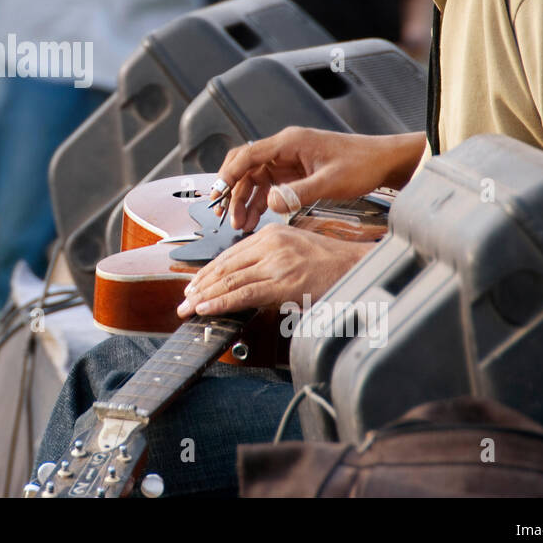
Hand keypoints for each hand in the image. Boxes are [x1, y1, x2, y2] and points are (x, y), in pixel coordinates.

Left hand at [176, 224, 374, 317]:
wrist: (358, 268)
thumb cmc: (330, 263)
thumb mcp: (293, 249)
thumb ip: (268, 258)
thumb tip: (244, 278)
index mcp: (270, 234)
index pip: (229, 254)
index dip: (207, 271)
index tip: (194, 285)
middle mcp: (270, 244)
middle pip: (225, 266)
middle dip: (200, 285)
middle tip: (184, 300)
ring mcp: (276, 263)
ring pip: (230, 280)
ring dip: (204, 296)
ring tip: (189, 309)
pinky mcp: (283, 283)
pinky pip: (244, 294)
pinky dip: (221, 303)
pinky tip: (207, 309)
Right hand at [209, 127, 425, 231]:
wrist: (383, 162)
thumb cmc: (361, 165)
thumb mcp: (330, 182)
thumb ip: (298, 193)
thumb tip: (271, 204)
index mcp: (289, 143)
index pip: (248, 155)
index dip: (229, 174)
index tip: (217, 193)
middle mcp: (284, 149)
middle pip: (246, 168)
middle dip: (233, 191)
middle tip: (227, 215)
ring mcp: (288, 161)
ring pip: (255, 180)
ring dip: (246, 201)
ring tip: (241, 225)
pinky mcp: (294, 173)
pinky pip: (269, 187)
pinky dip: (260, 203)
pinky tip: (257, 220)